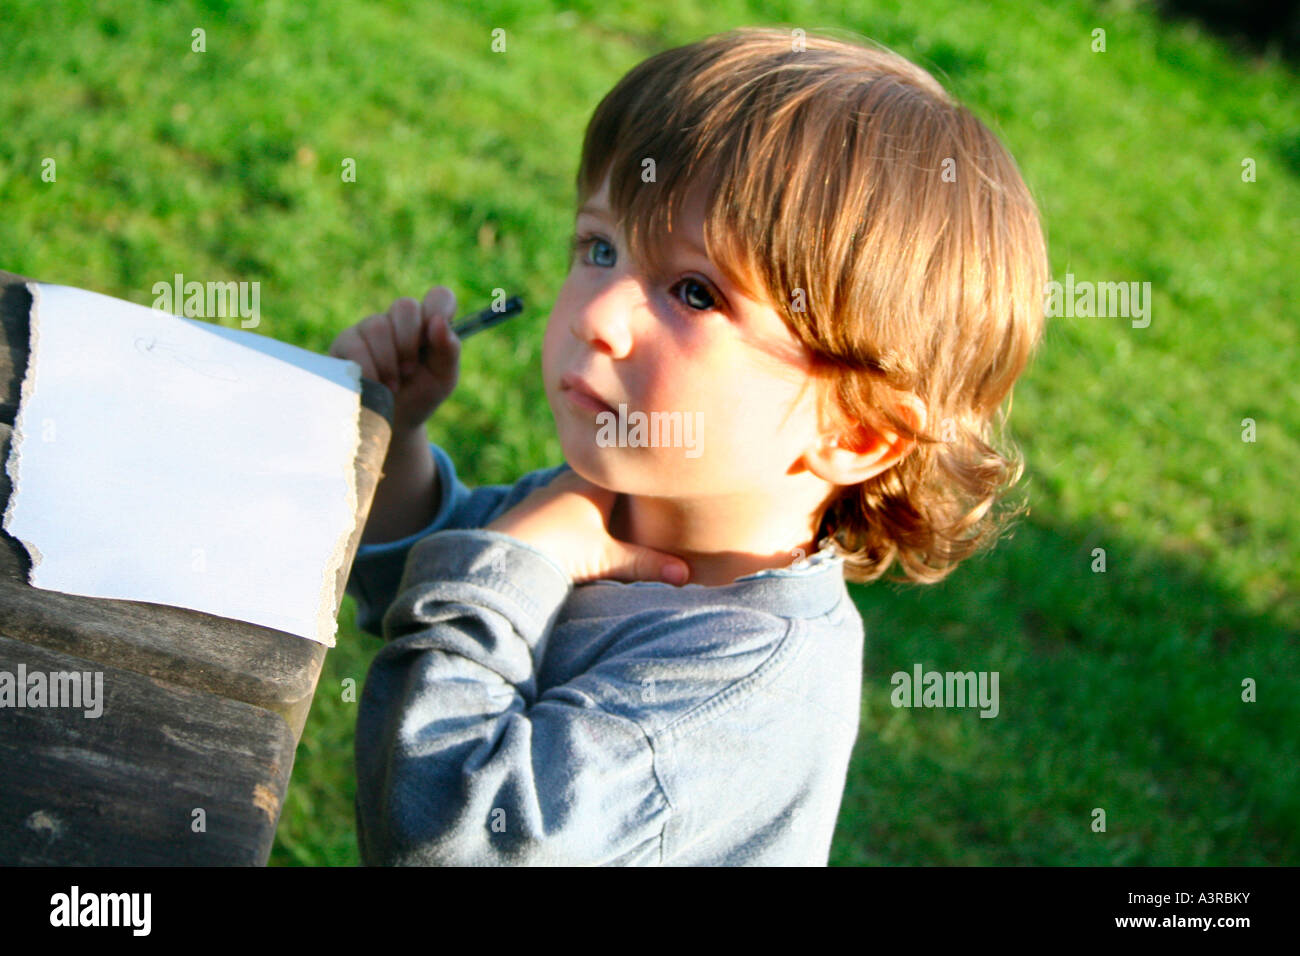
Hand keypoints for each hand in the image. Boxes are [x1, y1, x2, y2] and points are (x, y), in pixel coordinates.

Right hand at [329, 286, 460, 432]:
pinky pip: (356, 345)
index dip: (439, 307)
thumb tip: (439, 322)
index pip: (439, 297)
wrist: (390, 424)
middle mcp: (399, 321)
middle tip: (410, 371)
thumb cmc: (420, 397)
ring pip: (378, 326)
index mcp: (429, 325)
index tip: (435, 331)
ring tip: (392, 386)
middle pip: (405, 306)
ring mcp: (371, 328)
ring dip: (388, 362)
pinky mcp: (346, 342)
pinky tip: (374, 385)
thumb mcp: (442, 379)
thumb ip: (448, 351)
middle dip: (409, 342)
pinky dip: (368, 369)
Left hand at [485, 470, 689, 585]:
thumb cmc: (560, 550)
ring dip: (591, 496)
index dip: (640, 469)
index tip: (657, 468)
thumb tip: (687, 574)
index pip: (623, 466)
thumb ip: (647, 564)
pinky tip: (575, 521)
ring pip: (577, 488)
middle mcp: (568, 480)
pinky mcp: (529, 510)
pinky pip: (558, 502)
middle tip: (640, 486)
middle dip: (618, 482)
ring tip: (610, 506)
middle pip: (601, 475)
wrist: (504, 556)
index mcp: (592, 483)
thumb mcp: (608, 559)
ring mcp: (546, 493)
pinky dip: (571, 509)